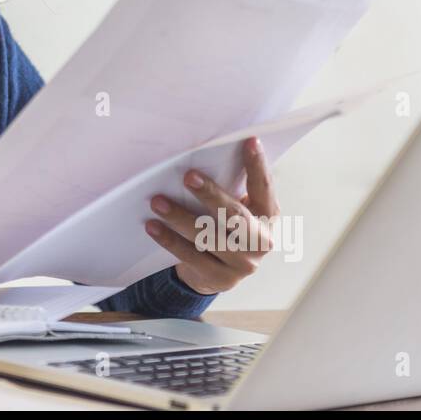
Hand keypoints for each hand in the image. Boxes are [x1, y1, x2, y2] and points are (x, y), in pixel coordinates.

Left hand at [144, 136, 278, 294]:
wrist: (217, 272)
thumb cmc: (225, 228)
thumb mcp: (236, 210)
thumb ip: (230, 189)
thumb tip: (202, 156)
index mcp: (268, 217)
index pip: (264, 188)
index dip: (258, 165)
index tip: (250, 141)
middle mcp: (261, 241)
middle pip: (235, 216)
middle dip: (211, 195)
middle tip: (188, 176)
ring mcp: (243, 263)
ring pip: (209, 237)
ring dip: (180, 217)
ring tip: (157, 202)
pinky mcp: (220, 278)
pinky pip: (191, 256)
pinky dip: (169, 240)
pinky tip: (152, 226)